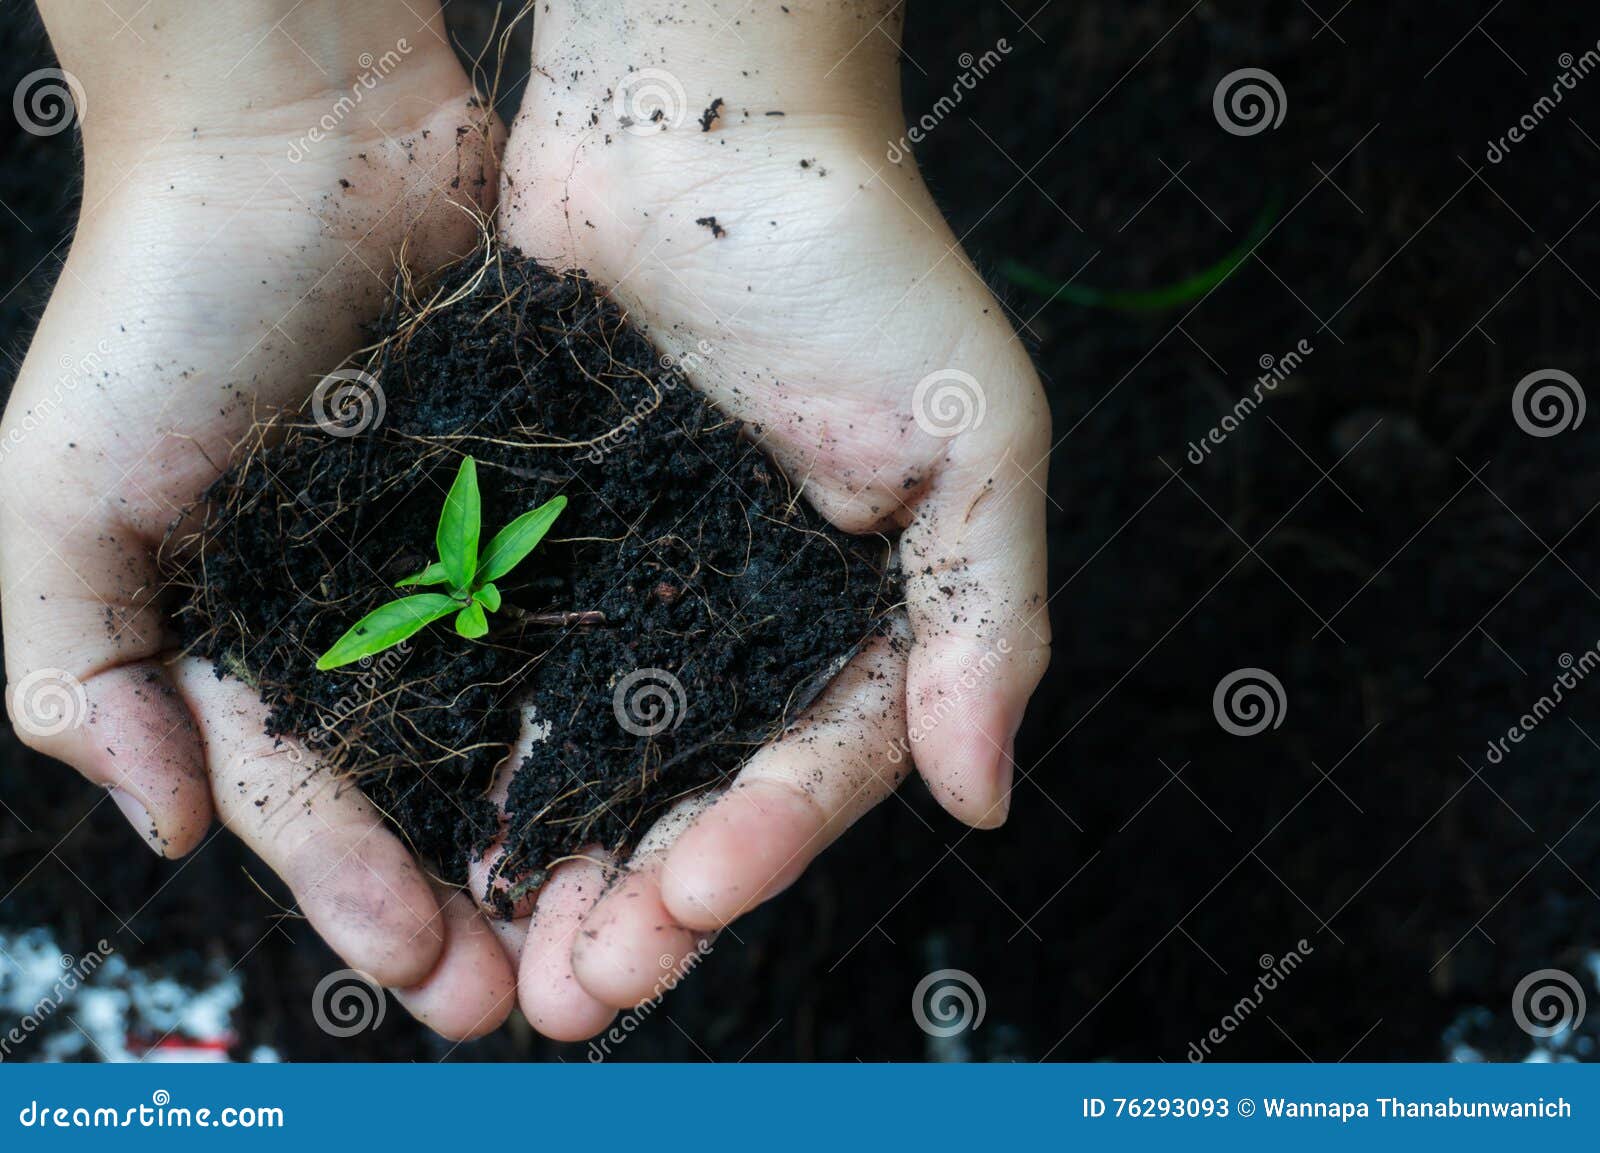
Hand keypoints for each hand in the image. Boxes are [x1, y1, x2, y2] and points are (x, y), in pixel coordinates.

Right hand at [1, 0, 513, 1038]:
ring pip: (516, 722)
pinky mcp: (544, 495)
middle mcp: (360, 608)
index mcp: (246, 630)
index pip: (303, 794)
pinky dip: (609, 698)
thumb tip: (157, 832)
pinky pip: (585, 614)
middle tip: (536, 996)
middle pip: (425, 787)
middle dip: (470, 897)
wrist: (300, 138)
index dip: (352, 887)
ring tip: (613, 921)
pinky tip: (657, 773)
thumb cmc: (160, 307)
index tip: (422, 969)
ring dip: (556, 829)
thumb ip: (76, 668)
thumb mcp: (57, 494)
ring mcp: (458, 554)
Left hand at [485, 0, 1050, 1038]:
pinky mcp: (549, 544)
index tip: (693, 900)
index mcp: (866, 609)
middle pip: (703, 792)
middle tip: (584, 991)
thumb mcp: (974, 437)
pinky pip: (518, 672)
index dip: (764, 843)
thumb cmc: (856, 264)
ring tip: (520, 967)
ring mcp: (648, 586)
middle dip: (649, 898)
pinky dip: (493, 761)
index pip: (822, 760)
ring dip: (566, 867)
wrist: (696, 121)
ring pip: (604, 761)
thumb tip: (984, 794)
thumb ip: (987, 618)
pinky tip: (457, 841)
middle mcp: (753, 616)